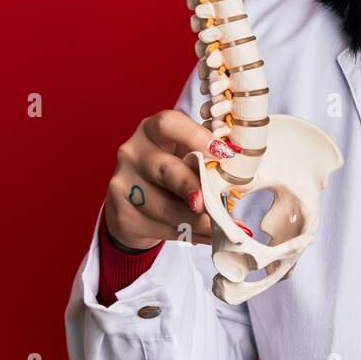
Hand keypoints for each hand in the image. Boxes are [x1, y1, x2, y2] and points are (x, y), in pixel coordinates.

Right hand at [104, 110, 228, 250]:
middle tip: (210, 203)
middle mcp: (133, 152)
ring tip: (221, 228)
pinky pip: (160, 227)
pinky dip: (189, 234)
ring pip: (164, 206)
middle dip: (191, 187)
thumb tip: (238, 177)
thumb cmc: (171, 171)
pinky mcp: (122, 213)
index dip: (196, 136)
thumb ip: (203, 161)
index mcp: (152, 131)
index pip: (168, 123)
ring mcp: (123, 183)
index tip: (223, 153)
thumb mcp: (183, 157)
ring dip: (196, 221)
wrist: (134, 202)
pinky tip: (207, 236)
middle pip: (165, 169)